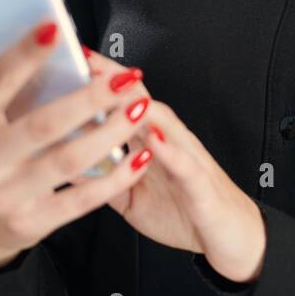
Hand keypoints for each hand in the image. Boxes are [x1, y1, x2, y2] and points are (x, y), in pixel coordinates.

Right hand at [0, 4, 156, 268]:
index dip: (24, 55)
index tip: (56, 27)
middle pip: (41, 125)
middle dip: (89, 99)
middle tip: (126, 77)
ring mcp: (6, 196)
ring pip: (67, 162)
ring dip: (109, 134)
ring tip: (139, 108)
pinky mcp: (33, 222)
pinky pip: (82, 200)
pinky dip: (116, 177)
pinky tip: (141, 155)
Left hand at [74, 49, 266, 283]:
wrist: (229, 236)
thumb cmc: (183, 210)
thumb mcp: (130, 195)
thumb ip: (102, 176)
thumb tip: (64, 163)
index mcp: (150, 139)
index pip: (120, 100)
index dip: (95, 80)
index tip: (66, 59)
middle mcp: (168, 140)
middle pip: (139, 99)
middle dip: (112, 79)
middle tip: (84, 59)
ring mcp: (186, 157)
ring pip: (162, 123)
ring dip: (138, 105)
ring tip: (114, 89)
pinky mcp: (200, 183)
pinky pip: (184, 164)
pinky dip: (169, 151)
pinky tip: (154, 141)